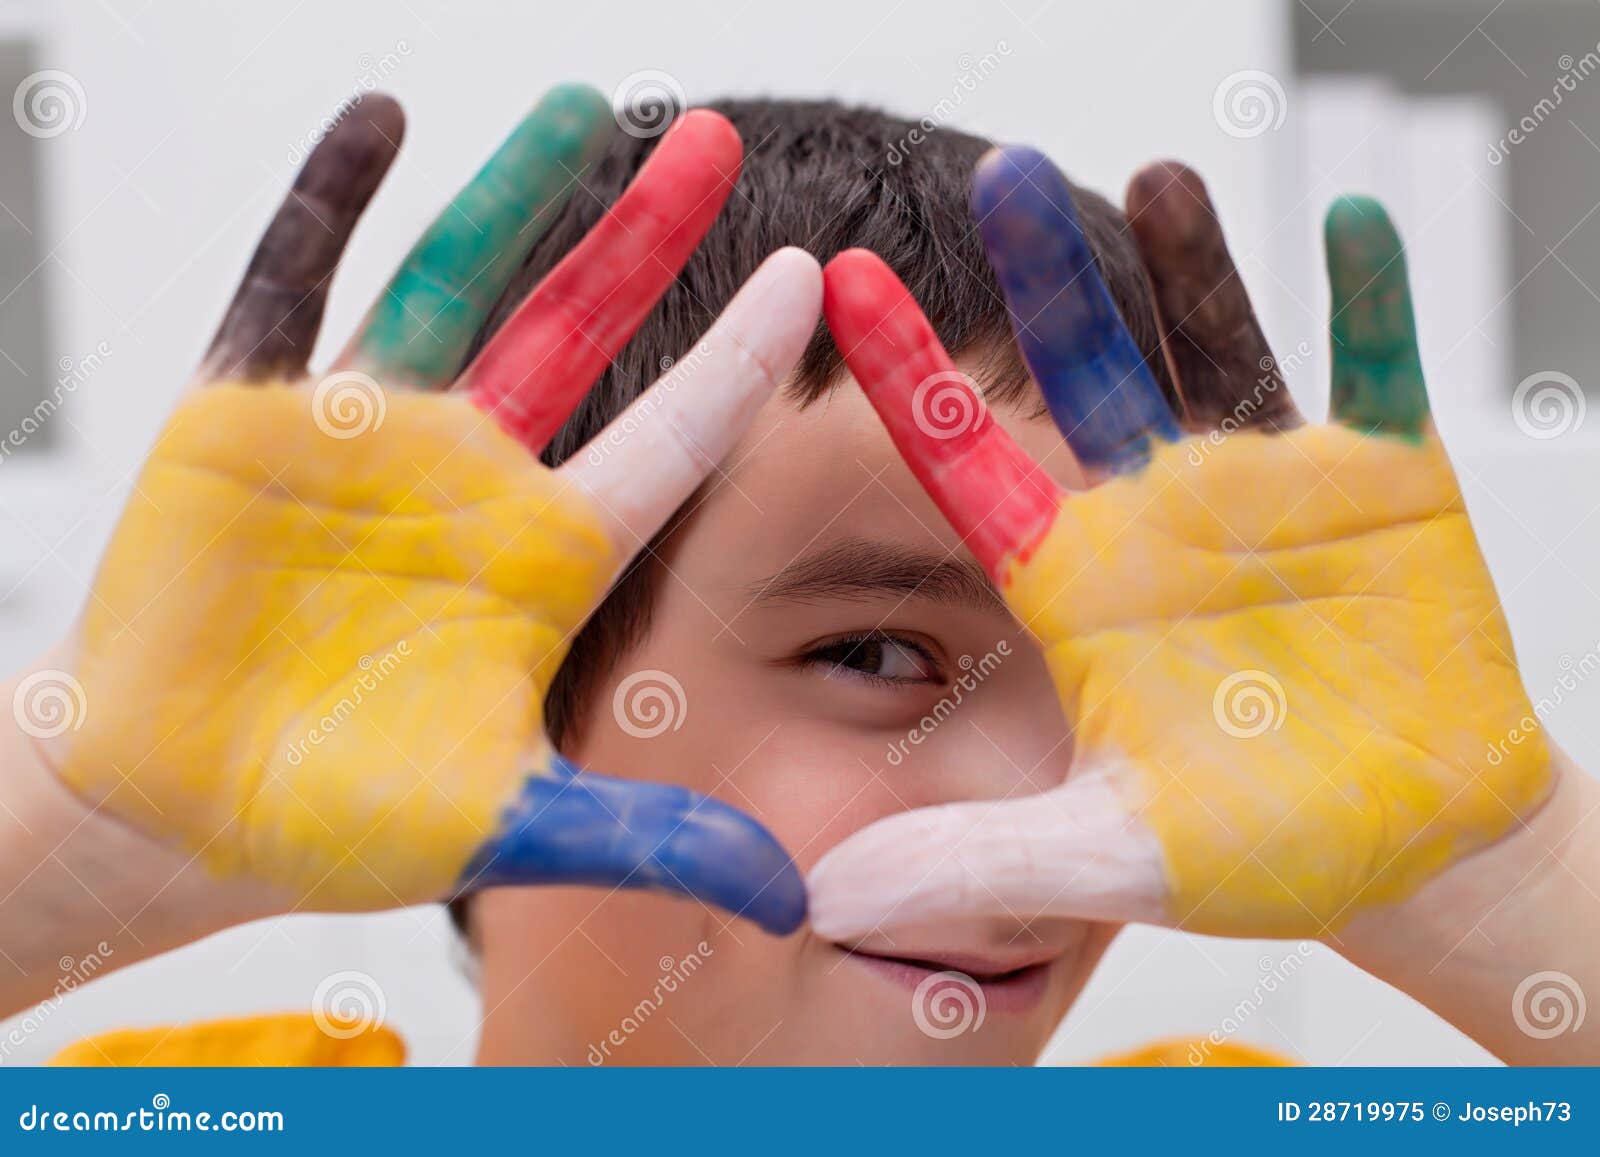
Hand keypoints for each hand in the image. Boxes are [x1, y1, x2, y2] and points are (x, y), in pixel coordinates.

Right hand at [23, 88, 819, 935]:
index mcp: (548, 554)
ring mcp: (364, 431)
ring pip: (456, 280)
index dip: (745, 358)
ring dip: (513, 191)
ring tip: (578, 105)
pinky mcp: (246, 413)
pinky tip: (379, 124)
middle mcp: (472, 473)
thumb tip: (796, 896)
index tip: (820, 273)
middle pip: (581, 326)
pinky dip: (331, 203)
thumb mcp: (506, 827)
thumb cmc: (340, 819)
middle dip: (644, 233)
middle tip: (709, 135)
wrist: (176, 809)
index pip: (676, 435)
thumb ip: (646, 840)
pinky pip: (293, 282)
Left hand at [807, 146, 1552, 940]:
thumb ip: (984, 863)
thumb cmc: (1257, 847)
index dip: (906, 377)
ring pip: (1213, 347)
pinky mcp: (1387, 479)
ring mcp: (1268, 485)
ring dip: (1187, 264)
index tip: (835, 283)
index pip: (969, 465)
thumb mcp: (1118, 856)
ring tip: (1152, 176)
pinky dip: (1367, 307)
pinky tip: (1348, 229)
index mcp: (1075, 583)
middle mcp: (1155, 512)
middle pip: (1084, 372)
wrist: (1410, 847)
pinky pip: (1374, 374)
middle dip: (1043, 280)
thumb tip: (823, 902)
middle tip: (996, 175)